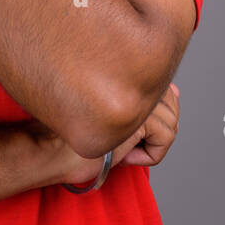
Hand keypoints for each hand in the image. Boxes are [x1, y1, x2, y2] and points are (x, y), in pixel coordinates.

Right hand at [26, 83, 180, 186]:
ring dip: (150, 144)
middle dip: (156, 130)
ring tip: (121, 148)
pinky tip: (125, 155)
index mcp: (120, 69)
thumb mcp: (112, 112)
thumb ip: (140, 97)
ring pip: (171, 123)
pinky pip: (166, 138)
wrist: (48, 150)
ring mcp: (132, 94)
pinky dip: (150, 155)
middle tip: (125, 142)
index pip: (163, 88)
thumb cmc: (73, 133)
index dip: (152, 115)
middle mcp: (128, 76)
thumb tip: (176, 90)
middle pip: (172, 106)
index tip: (128, 131)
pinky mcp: (136, 116)